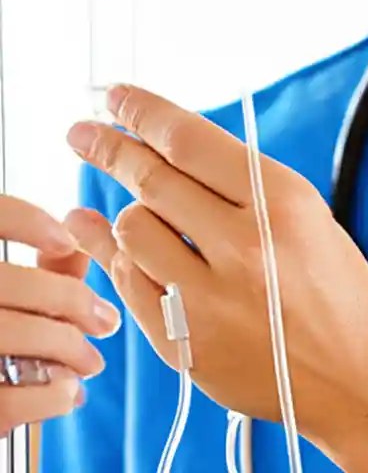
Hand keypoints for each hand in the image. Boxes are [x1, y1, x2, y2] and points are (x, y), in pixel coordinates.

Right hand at [0, 197, 119, 431]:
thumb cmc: (1, 345)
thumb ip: (40, 271)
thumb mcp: (11, 301)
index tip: (64, 239)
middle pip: (7, 283)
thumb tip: (83, 233)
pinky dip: (50, 395)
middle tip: (105, 320)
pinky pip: (8, 398)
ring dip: (68, 347)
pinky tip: (64, 391)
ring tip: (89, 362)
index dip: (23, 220)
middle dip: (70, 300)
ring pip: (9, 333)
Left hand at [65, 84, 367, 430]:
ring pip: (133, 229)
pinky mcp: (186, 341)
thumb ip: (245, 186)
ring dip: (132, 216)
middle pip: (152, 178)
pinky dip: (127, 262)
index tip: (118, 98)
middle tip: (86, 135)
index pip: (191, 141)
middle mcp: (246, 246)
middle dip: (110, 148)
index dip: (143, 113)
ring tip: (144, 216)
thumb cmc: (340, 296)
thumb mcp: (310, 221)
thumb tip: (173, 147)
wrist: (359, 377)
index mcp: (284, 205)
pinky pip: (132, 283)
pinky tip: (119, 247)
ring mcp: (212, 298)